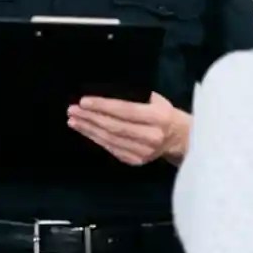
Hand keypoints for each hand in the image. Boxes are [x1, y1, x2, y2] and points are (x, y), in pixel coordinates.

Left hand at [67, 92, 189, 165]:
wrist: (179, 139)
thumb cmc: (163, 113)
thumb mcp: (155, 99)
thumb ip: (134, 96)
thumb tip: (103, 92)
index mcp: (157, 116)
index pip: (125, 111)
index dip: (103, 106)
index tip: (83, 101)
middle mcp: (151, 136)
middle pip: (114, 126)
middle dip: (90, 118)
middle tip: (72, 110)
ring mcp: (143, 152)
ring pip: (110, 139)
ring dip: (88, 129)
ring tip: (73, 120)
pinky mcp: (136, 161)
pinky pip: (111, 148)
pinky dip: (96, 139)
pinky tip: (85, 130)